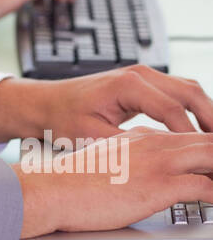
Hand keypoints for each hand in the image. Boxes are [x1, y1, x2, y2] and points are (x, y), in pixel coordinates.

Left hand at [0, 65, 212, 144]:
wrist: (43, 103)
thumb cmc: (62, 119)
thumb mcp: (92, 138)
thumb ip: (129, 148)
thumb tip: (158, 164)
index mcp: (128, 85)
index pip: (173, 111)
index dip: (193, 138)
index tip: (206, 159)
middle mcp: (139, 74)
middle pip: (191, 93)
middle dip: (211, 120)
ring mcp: (142, 75)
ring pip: (188, 90)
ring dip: (206, 113)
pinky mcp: (142, 83)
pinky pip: (178, 92)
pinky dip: (194, 110)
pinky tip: (201, 132)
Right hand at [16, 127, 212, 237]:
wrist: (51, 189)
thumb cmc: (70, 183)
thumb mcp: (104, 163)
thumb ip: (128, 165)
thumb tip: (137, 183)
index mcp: (141, 137)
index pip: (188, 137)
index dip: (209, 148)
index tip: (212, 162)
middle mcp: (153, 144)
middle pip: (208, 141)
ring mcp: (158, 162)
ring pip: (212, 156)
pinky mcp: (159, 185)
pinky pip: (205, 187)